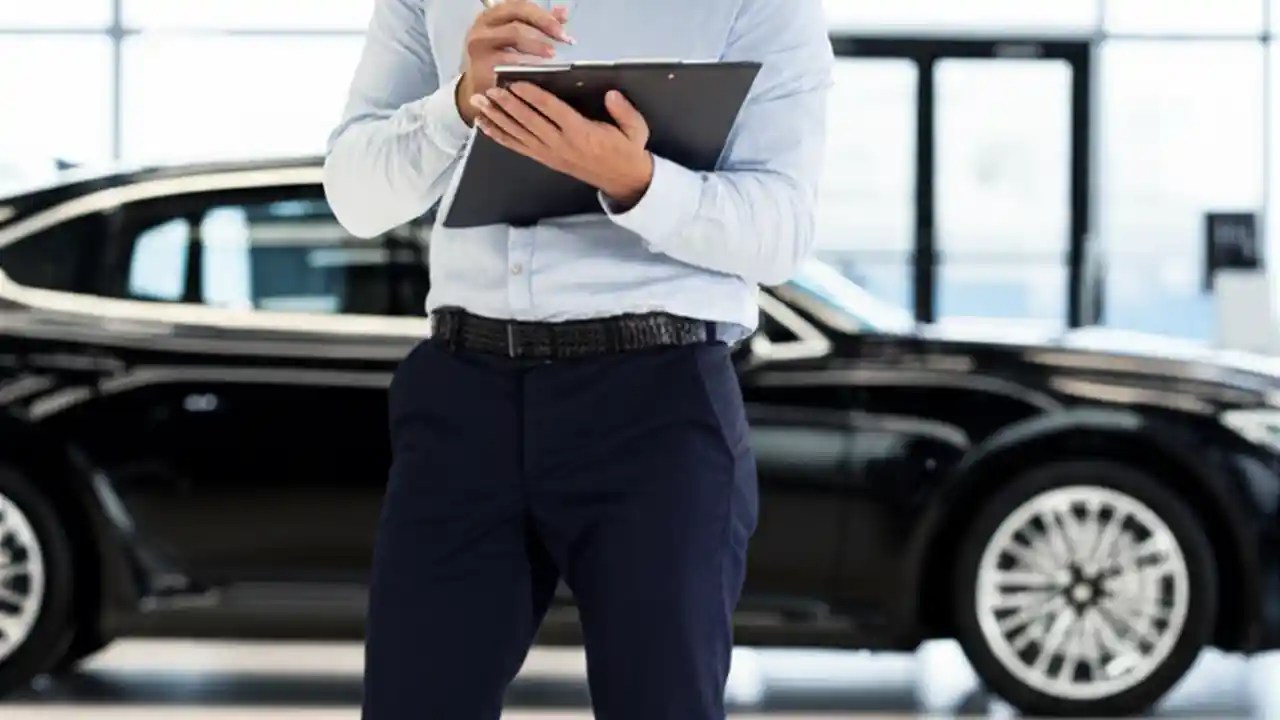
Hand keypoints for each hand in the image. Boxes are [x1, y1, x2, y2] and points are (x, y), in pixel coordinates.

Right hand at [456, 1, 573, 125]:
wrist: (477, 89)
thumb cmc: (498, 59)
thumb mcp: (514, 38)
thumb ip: (538, 25)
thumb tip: (563, 13)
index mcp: (492, 16)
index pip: (520, 6)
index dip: (544, 15)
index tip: (562, 27)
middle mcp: (482, 27)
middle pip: (518, 18)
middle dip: (544, 26)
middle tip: (564, 39)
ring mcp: (480, 46)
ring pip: (514, 35)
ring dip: (537, 44)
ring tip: (553, 54)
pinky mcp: (481, 66)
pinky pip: (509, 61)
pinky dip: (527, 62)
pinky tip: (539, 68)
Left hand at [472, 82, 654, 208]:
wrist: (622, 180)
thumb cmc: (627, 150)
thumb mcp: (635, 130)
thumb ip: (624, 111)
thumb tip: (612, 93)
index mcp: (581, 132)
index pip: (552, 110)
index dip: (532, 96)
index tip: (515, 83)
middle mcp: (560, 143)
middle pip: (528, 121)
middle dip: (507, 105)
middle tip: (489, 90)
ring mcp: (550, 153)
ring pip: (518, 134)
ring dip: (497, 118)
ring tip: (479, 104)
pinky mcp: (544, 159)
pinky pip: (517, 147)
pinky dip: (499, 136)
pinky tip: (484, 126)